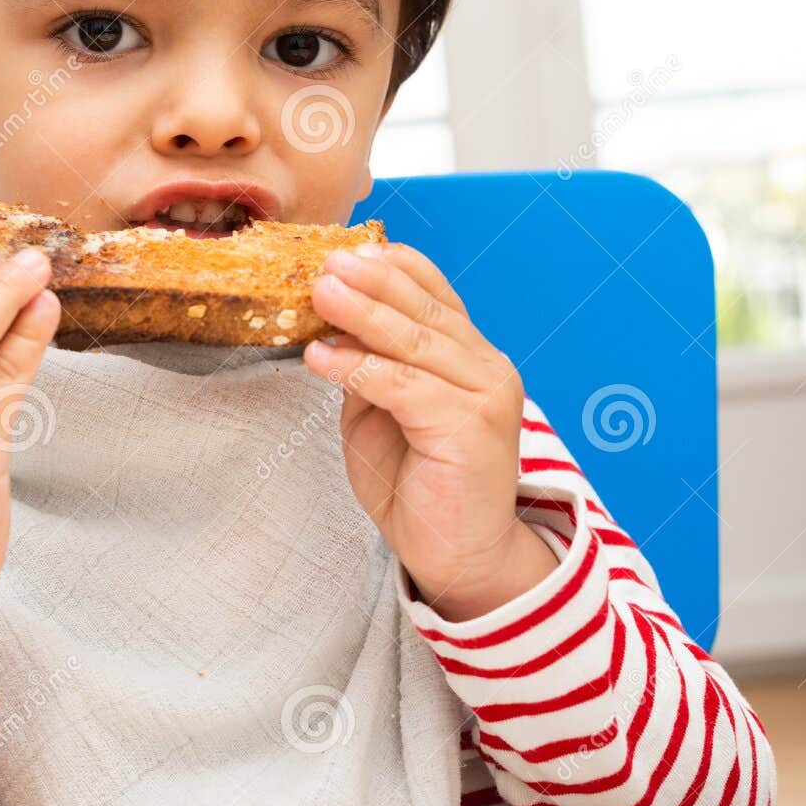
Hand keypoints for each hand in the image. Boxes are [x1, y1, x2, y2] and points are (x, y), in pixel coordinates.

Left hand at [304, 242, 556, 619]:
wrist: (462, 556)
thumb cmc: (421, 486)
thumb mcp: (384, 413)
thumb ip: (370, 370)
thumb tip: (329, 329)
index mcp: (471, 357)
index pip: (436, 294)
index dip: (392, 269)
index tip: (346, 249)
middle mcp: (487, 367)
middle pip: (424, 310)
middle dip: (370, 282)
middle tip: (324, 262)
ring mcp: (485, 395)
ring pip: (414, 342)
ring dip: (361, 314)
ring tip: (318, 292)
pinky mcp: (470, 427)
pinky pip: (404, 385)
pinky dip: (358, 367)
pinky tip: (320, 357)